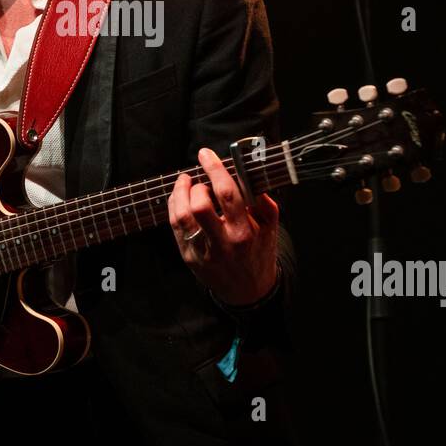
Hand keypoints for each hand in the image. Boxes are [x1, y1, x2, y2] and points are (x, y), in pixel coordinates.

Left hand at [168, 147, 278, 305]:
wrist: (246, 292)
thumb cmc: (258, 254)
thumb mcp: (271, 230)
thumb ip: (264, 203)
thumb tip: (251, 177)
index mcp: (244, 233)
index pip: (228, 195)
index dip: (215, 169)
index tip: (206, 154)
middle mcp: (221, 243)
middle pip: (199, 207)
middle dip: (197, 185)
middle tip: (200, 179)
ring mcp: (201, 252)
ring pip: (181, 217)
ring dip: (179, 193)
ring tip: (185, 183)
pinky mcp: (188, 257)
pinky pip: (174, 226)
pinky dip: (174, 206)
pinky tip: (180, 197)